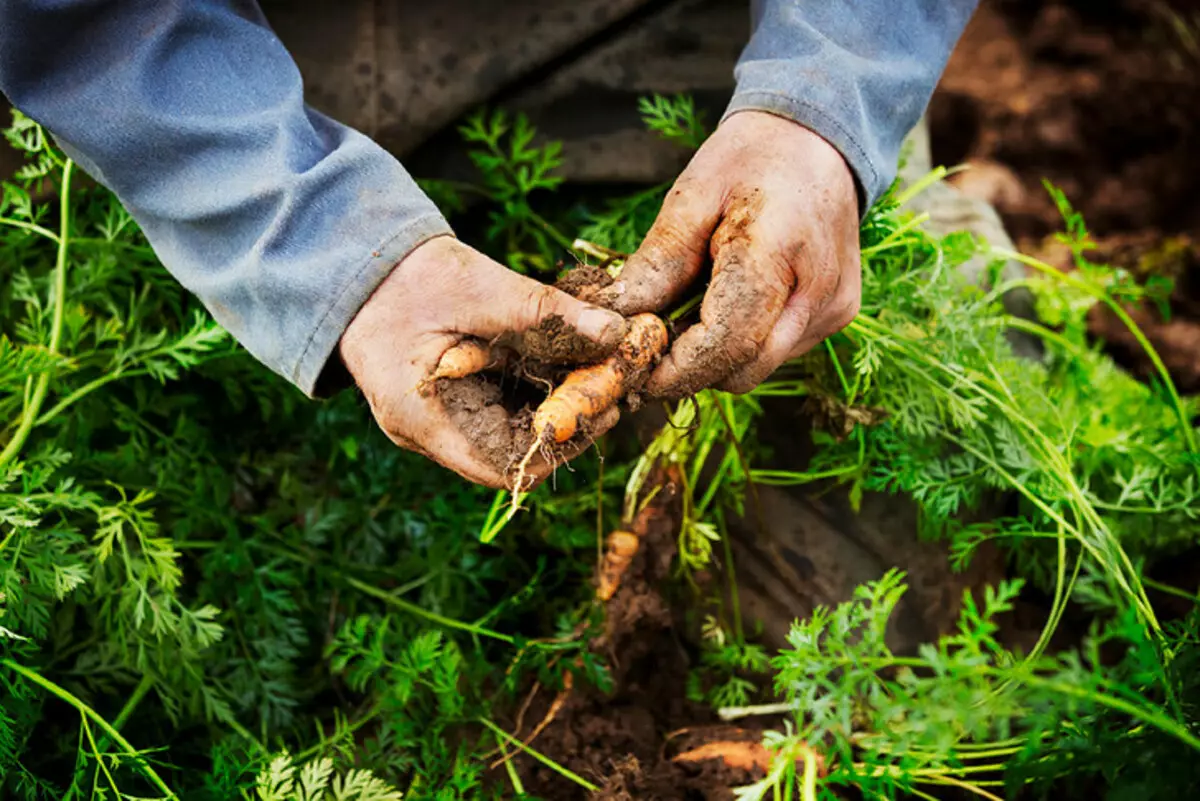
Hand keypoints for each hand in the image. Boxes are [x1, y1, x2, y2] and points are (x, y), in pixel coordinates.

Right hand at [339, 236, 626, 487]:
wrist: (359, 261)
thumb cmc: (405, 276)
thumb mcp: (478, 288)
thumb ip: (544, 312)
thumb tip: (615, 331)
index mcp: (423, 421)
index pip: (502, 468)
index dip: (558, 449)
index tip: (602, 412)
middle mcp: (428, 433)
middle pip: (511, 451)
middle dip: (565, 423)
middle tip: (613, 387)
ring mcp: (436, 419)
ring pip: (509, 430)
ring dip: (554, 404)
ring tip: (598, 370)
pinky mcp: (448, 399)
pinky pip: (497, 407)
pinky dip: (533, 388)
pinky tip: (567, 360)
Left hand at [597, 110, 860, 396]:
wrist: (820, 137)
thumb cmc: (750, 159)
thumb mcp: (691, 196)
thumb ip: (658, 264)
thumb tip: (619, 322)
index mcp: (779, 252)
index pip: (726, 342)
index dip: (677, 369)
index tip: (638, 374)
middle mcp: (819, 291)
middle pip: (744, 369)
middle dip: (693, 369)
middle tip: (654, 343)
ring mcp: (835, 307)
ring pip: (760, 365)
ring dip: (719, 354)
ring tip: (696, 305)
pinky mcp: (840, 314)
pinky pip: (779, 351)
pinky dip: (747, 339)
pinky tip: (734, 298)